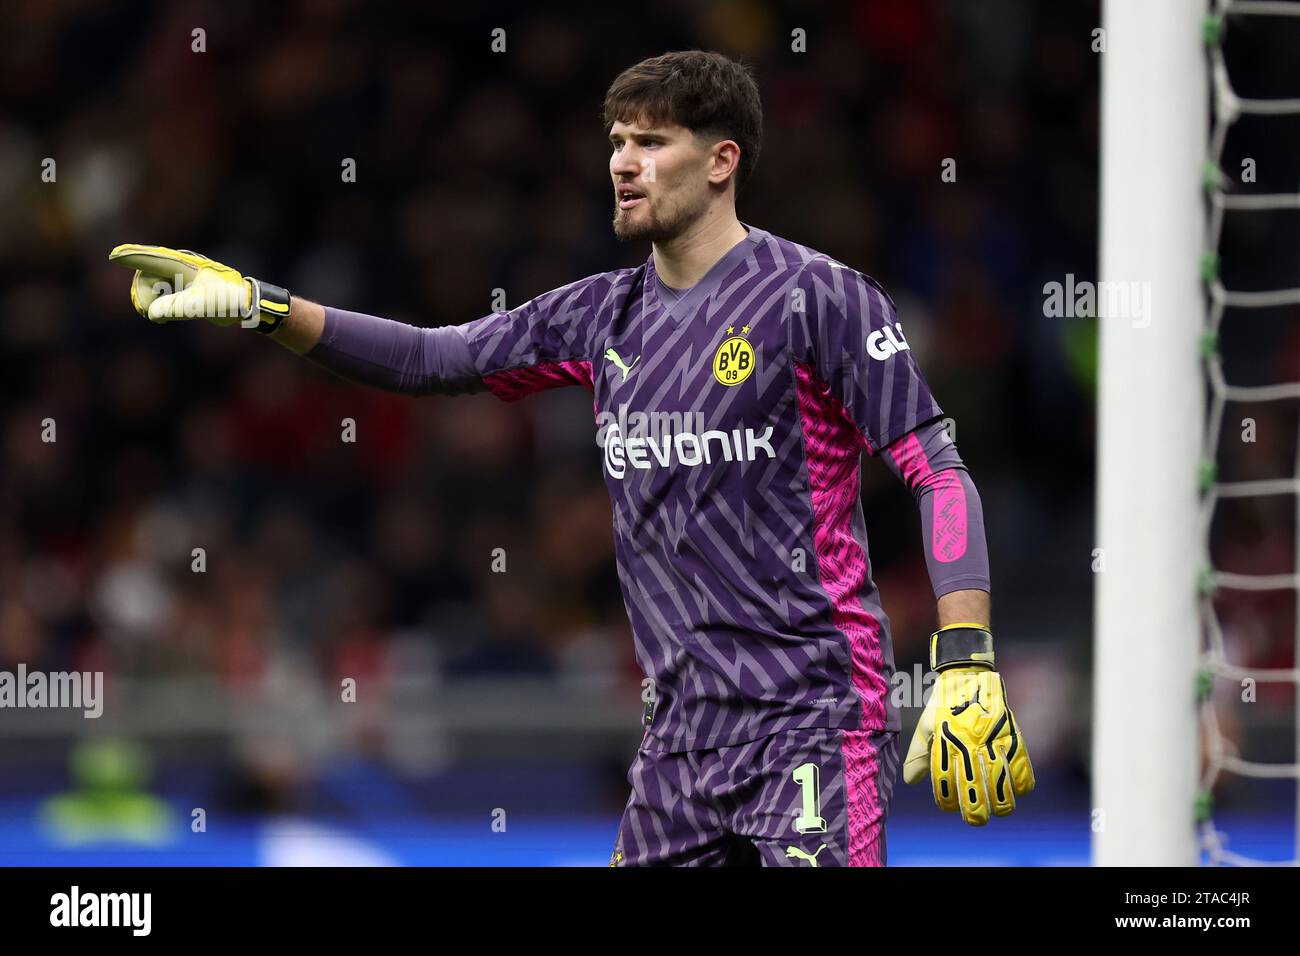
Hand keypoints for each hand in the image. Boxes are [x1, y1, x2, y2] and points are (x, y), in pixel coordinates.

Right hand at [108, 244, 288, 331]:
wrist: (246, 304)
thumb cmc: (227, 300)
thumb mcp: (203, 304)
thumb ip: (178, 307)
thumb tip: (151, 313)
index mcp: (182, 265)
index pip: (151, 258)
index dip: (132, 257)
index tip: (114, 255)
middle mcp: (179, 267)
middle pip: (146, 273)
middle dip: (140, 291)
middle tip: (143, 310)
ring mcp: (180, 277)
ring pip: (152, 283)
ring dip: (146, 298)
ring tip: (149, 314)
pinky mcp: (184, 289)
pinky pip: (161, 292)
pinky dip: (156, 303)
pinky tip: (158, 317)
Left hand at [903, 628, 1034, 825]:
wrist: (970, 675)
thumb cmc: (944, 703)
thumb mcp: (927, 725)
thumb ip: (919, 754)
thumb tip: (910, 781)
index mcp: (945, 744)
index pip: (945, 785)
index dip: (946, 802)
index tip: (948, 806)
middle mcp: (969, 747)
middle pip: (975, 793)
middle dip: (976, 813)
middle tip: (976, 818)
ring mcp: (993, 742)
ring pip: (1001, 786)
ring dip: (1001, 805)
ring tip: (998, 811)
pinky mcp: (1012, 736)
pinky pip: (1022, 767)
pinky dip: (1022, 784)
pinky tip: (1017, 791)